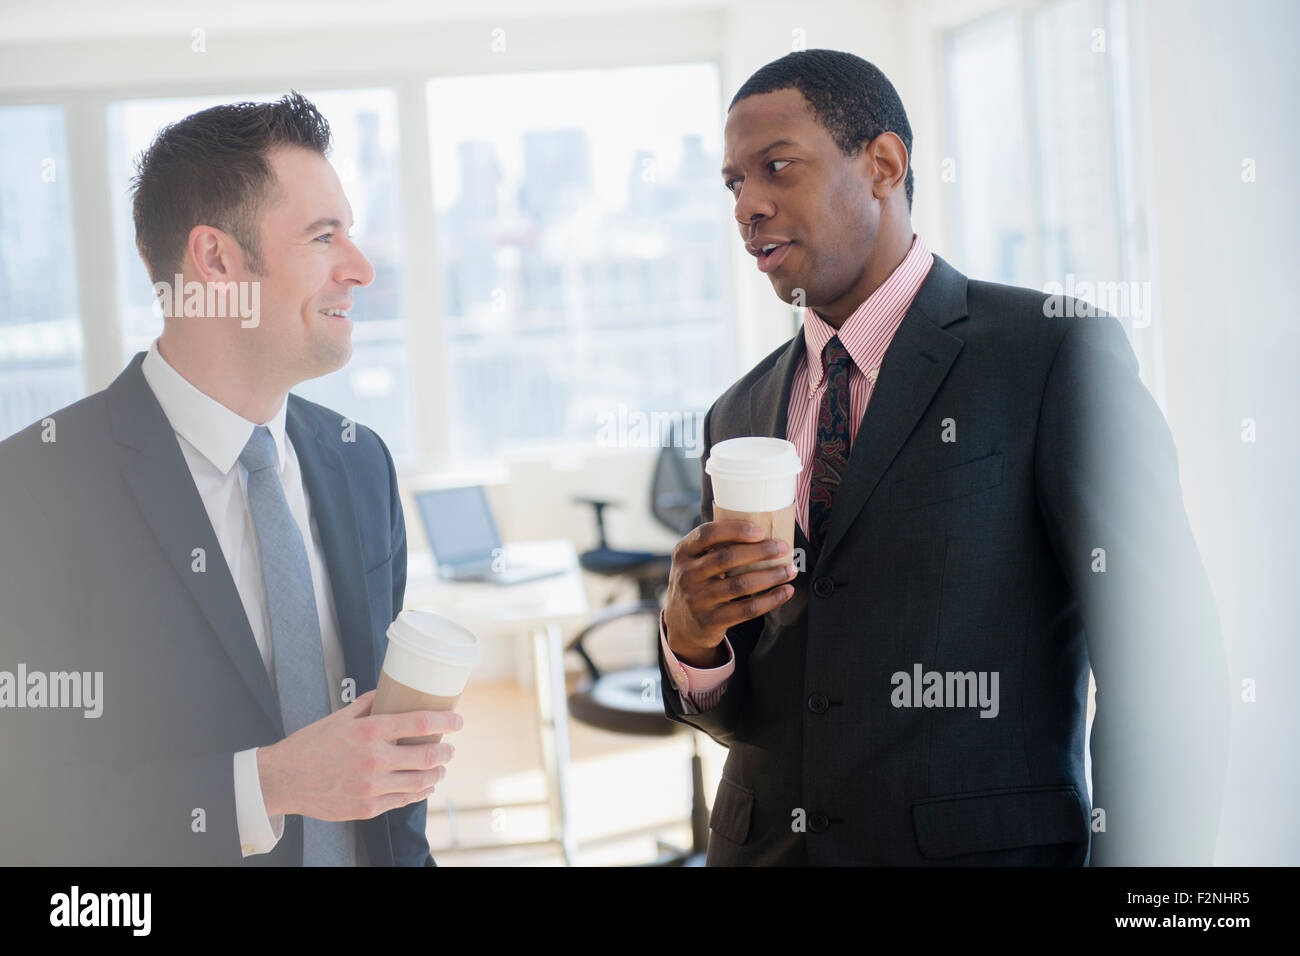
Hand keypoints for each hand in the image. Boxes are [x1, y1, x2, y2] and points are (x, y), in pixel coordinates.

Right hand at [257, 689, 461, 820]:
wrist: (283, 779)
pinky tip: (423, 787)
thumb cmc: (311, 745)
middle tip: (450, 748)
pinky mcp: (368, 808)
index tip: (458, 722)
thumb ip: (368, 704)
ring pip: (420, 782)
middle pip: (428, 756)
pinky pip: (403, 800)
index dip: (446, 721)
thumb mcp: (340, 717)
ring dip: (437, 774)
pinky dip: (418, 793)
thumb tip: (390, 691)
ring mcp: (372, 787)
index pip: (421, 722)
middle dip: (446, 752)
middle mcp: (375, 759)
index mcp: (370, 731)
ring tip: (440, 769)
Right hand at [664, 520, 796, 666]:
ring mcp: (698, 599)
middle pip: (727, 558)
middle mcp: (687, 575)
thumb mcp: (693, 561)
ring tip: (789, 570)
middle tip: (782, 547)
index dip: (735, 530)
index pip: (707, 534)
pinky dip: (770, 600)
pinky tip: (785, 592)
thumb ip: (714, 547)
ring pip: (741, 584)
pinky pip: (747, 609)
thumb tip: (759, 531)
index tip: (760, 531)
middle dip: (760, 551)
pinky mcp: (711, 620)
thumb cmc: (696, 583)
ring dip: (771, 575)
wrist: (682, 624)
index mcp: (683, 553)